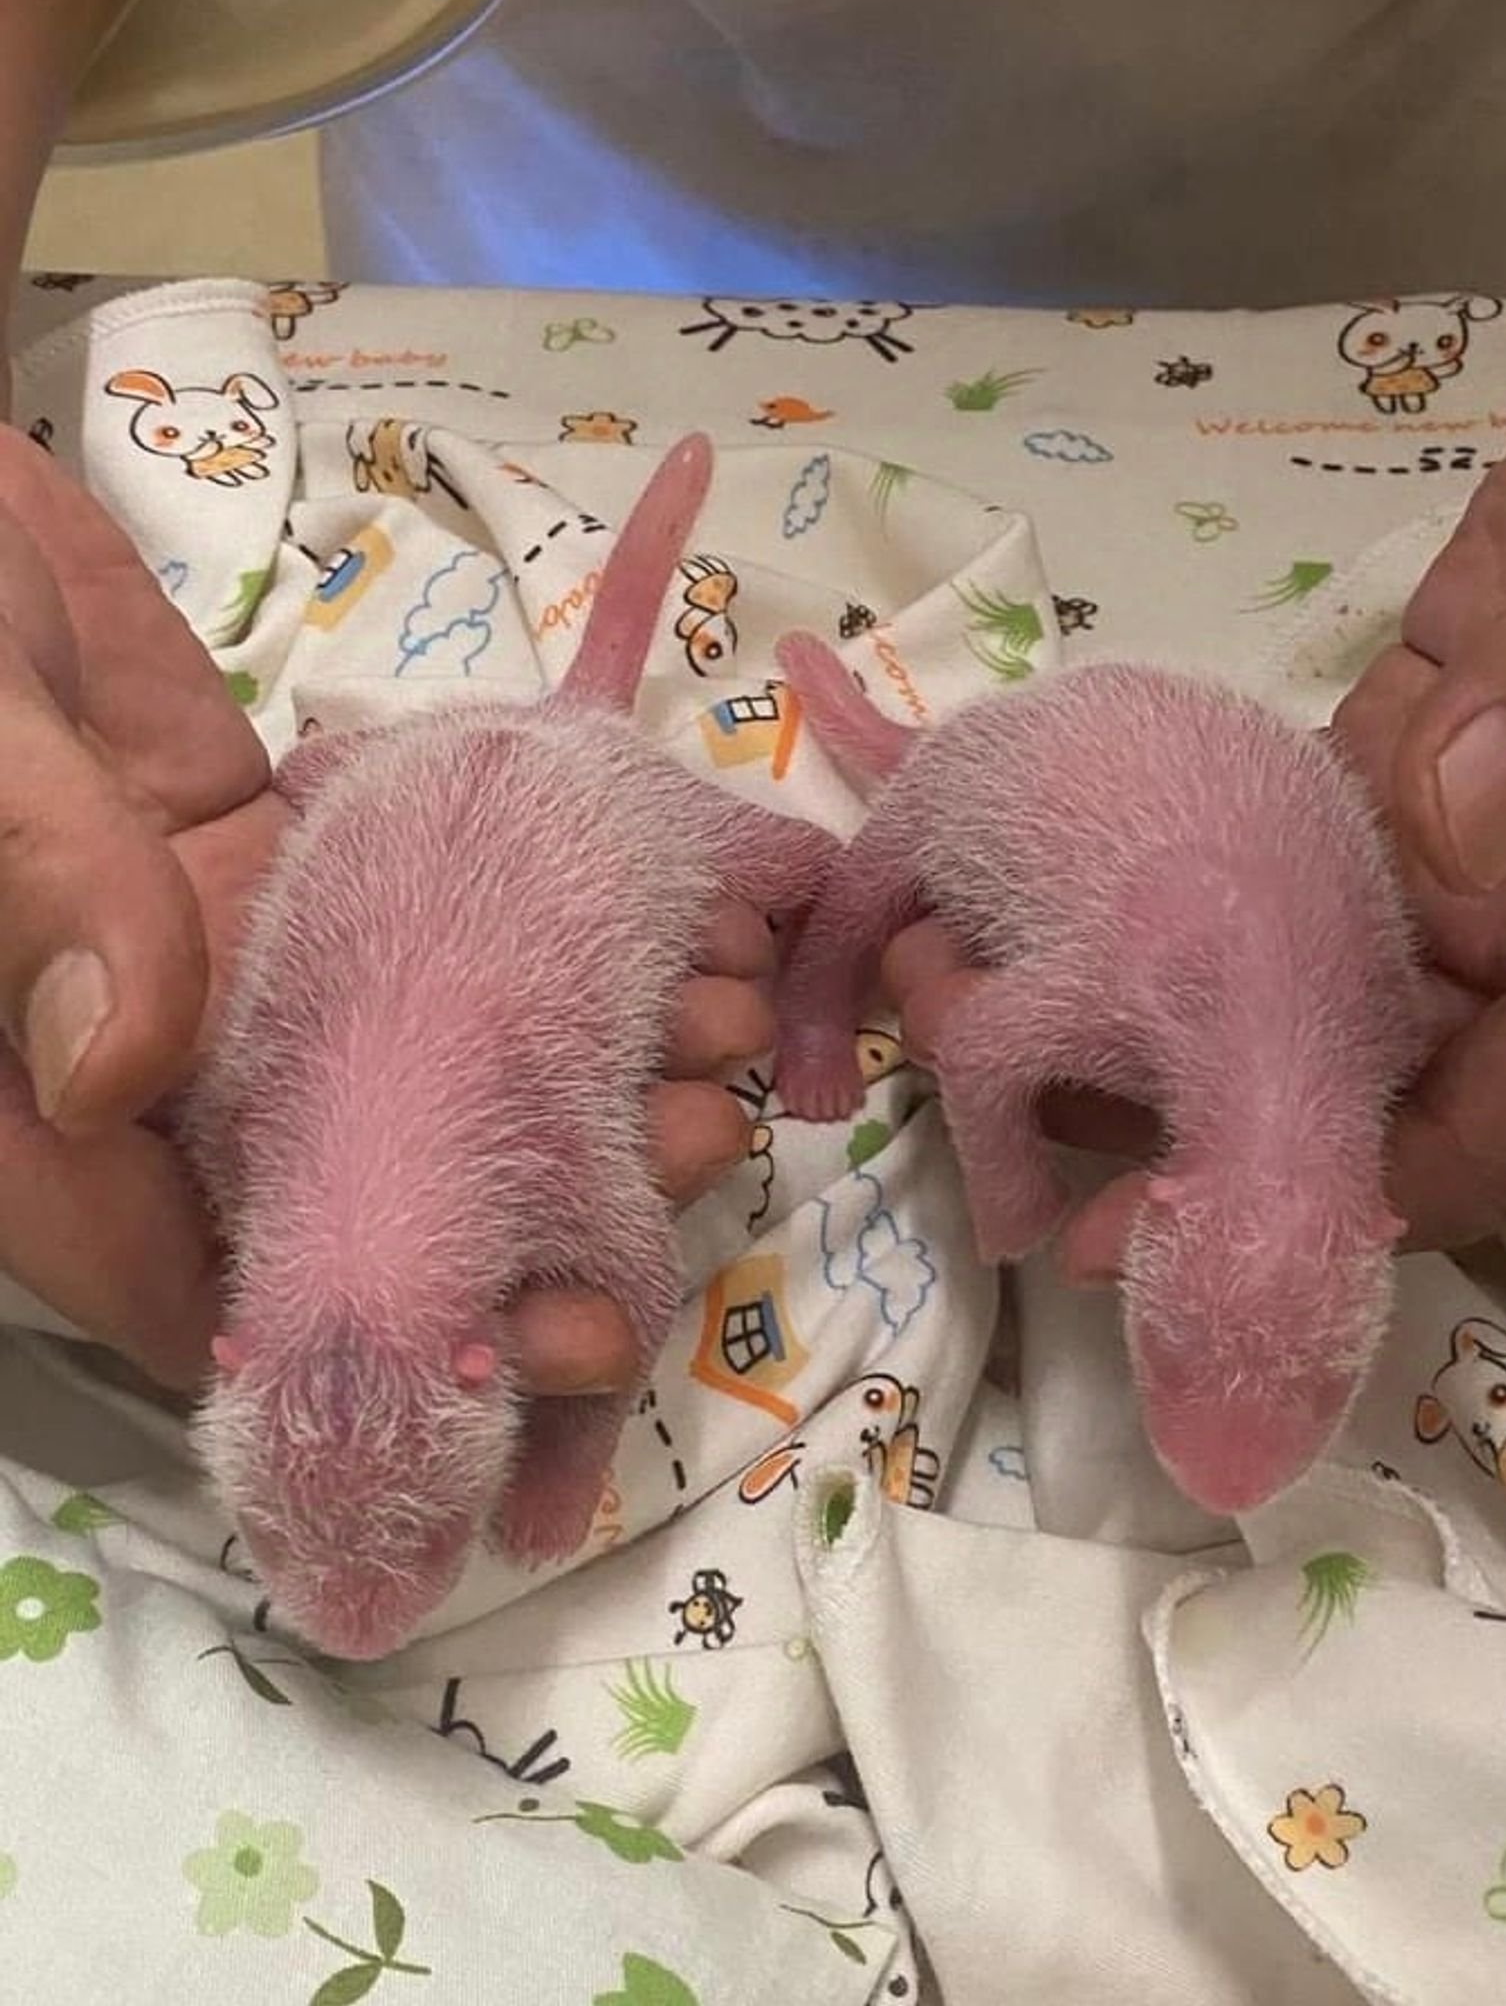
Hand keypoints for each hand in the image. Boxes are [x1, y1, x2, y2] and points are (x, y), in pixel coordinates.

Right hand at [0, 427, 766, 1390]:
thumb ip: (39, 892)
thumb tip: (117, 1070)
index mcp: (30, 1095)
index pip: (182, 1279)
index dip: (360, 1339)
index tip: (537, 1339)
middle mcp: (149, 1064)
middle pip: (353, 1193)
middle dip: (539, 1205)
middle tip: (695, 1148)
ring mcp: (240, 967)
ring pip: (427, 1069)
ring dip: (588, 1067)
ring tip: (722, 1027)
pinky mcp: (304, 880)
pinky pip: (449, 944)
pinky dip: (567, 949)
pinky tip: (683, 936)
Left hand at [892, 227, 1505, 1263]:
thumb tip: (1450, 825)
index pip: (1486, 1138)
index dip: (1317, 1196)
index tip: (1138, 1224)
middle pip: (1350, 1079)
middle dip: (1179, 1105)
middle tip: (980, 1085)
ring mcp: (1478, 841)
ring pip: (1290, 966)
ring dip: (1142, 990)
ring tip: (959, 985)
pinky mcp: (1415, 742)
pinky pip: (1279, 835)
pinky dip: (1166, 858)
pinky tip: (1038, 870)